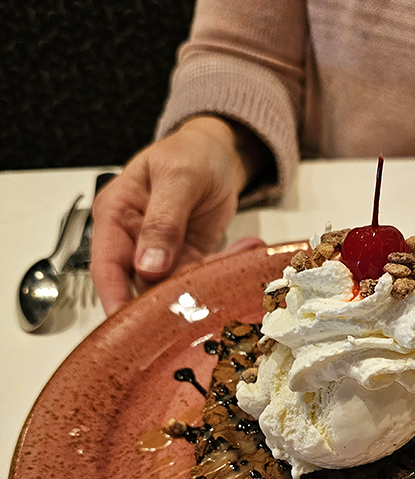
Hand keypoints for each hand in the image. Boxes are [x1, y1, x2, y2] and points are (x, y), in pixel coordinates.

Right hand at [91, 116, 264, 314]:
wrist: (220, 153)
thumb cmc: (191, 152)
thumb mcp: (178, 177)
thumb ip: (163, 221)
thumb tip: (148, 265)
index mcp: (116, 215)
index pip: (106, 267)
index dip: (114, 299)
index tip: (128, 326)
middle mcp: (133, 240)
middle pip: (138, 288)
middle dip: (166, 302)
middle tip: (195, 310)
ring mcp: (160, 255)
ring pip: (173, 289)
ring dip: (204, 285)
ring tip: (232, 266)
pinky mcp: (187, 262)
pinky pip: (200, 279)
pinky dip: (222, 272)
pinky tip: (244, 252)